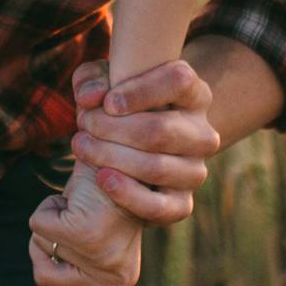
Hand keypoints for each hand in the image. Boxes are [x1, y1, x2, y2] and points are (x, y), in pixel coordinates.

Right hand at [30, 170, 143, 285]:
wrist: (123, 160)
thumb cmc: (103, 206)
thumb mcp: (90, 248)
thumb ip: (78, 280)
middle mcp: (115, 279)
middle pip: (45, 279)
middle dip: (43, 249)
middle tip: (66, 226)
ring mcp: (100, 258)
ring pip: (39, 250)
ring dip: (46, 226)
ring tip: (74, 209)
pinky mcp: (84, 232)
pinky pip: (38, 225)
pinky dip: (46, 206)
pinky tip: (71, 198)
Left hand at [68, 57, 220, 220]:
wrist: (127, 154)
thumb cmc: (117, 107)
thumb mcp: (102, 84)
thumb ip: (92, 80)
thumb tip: (92, 98)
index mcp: (195, 95)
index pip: (179, 81)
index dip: (140, 90)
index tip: (107, 102)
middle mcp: (203, 134)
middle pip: (161, 130)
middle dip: (112, 128)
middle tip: (85, 123)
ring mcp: (195, 172)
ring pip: (155, 167)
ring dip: (110, 156)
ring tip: (82, 146)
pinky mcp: (182, 204)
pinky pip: (159, 206)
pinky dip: (127, 194)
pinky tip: (102, 178)